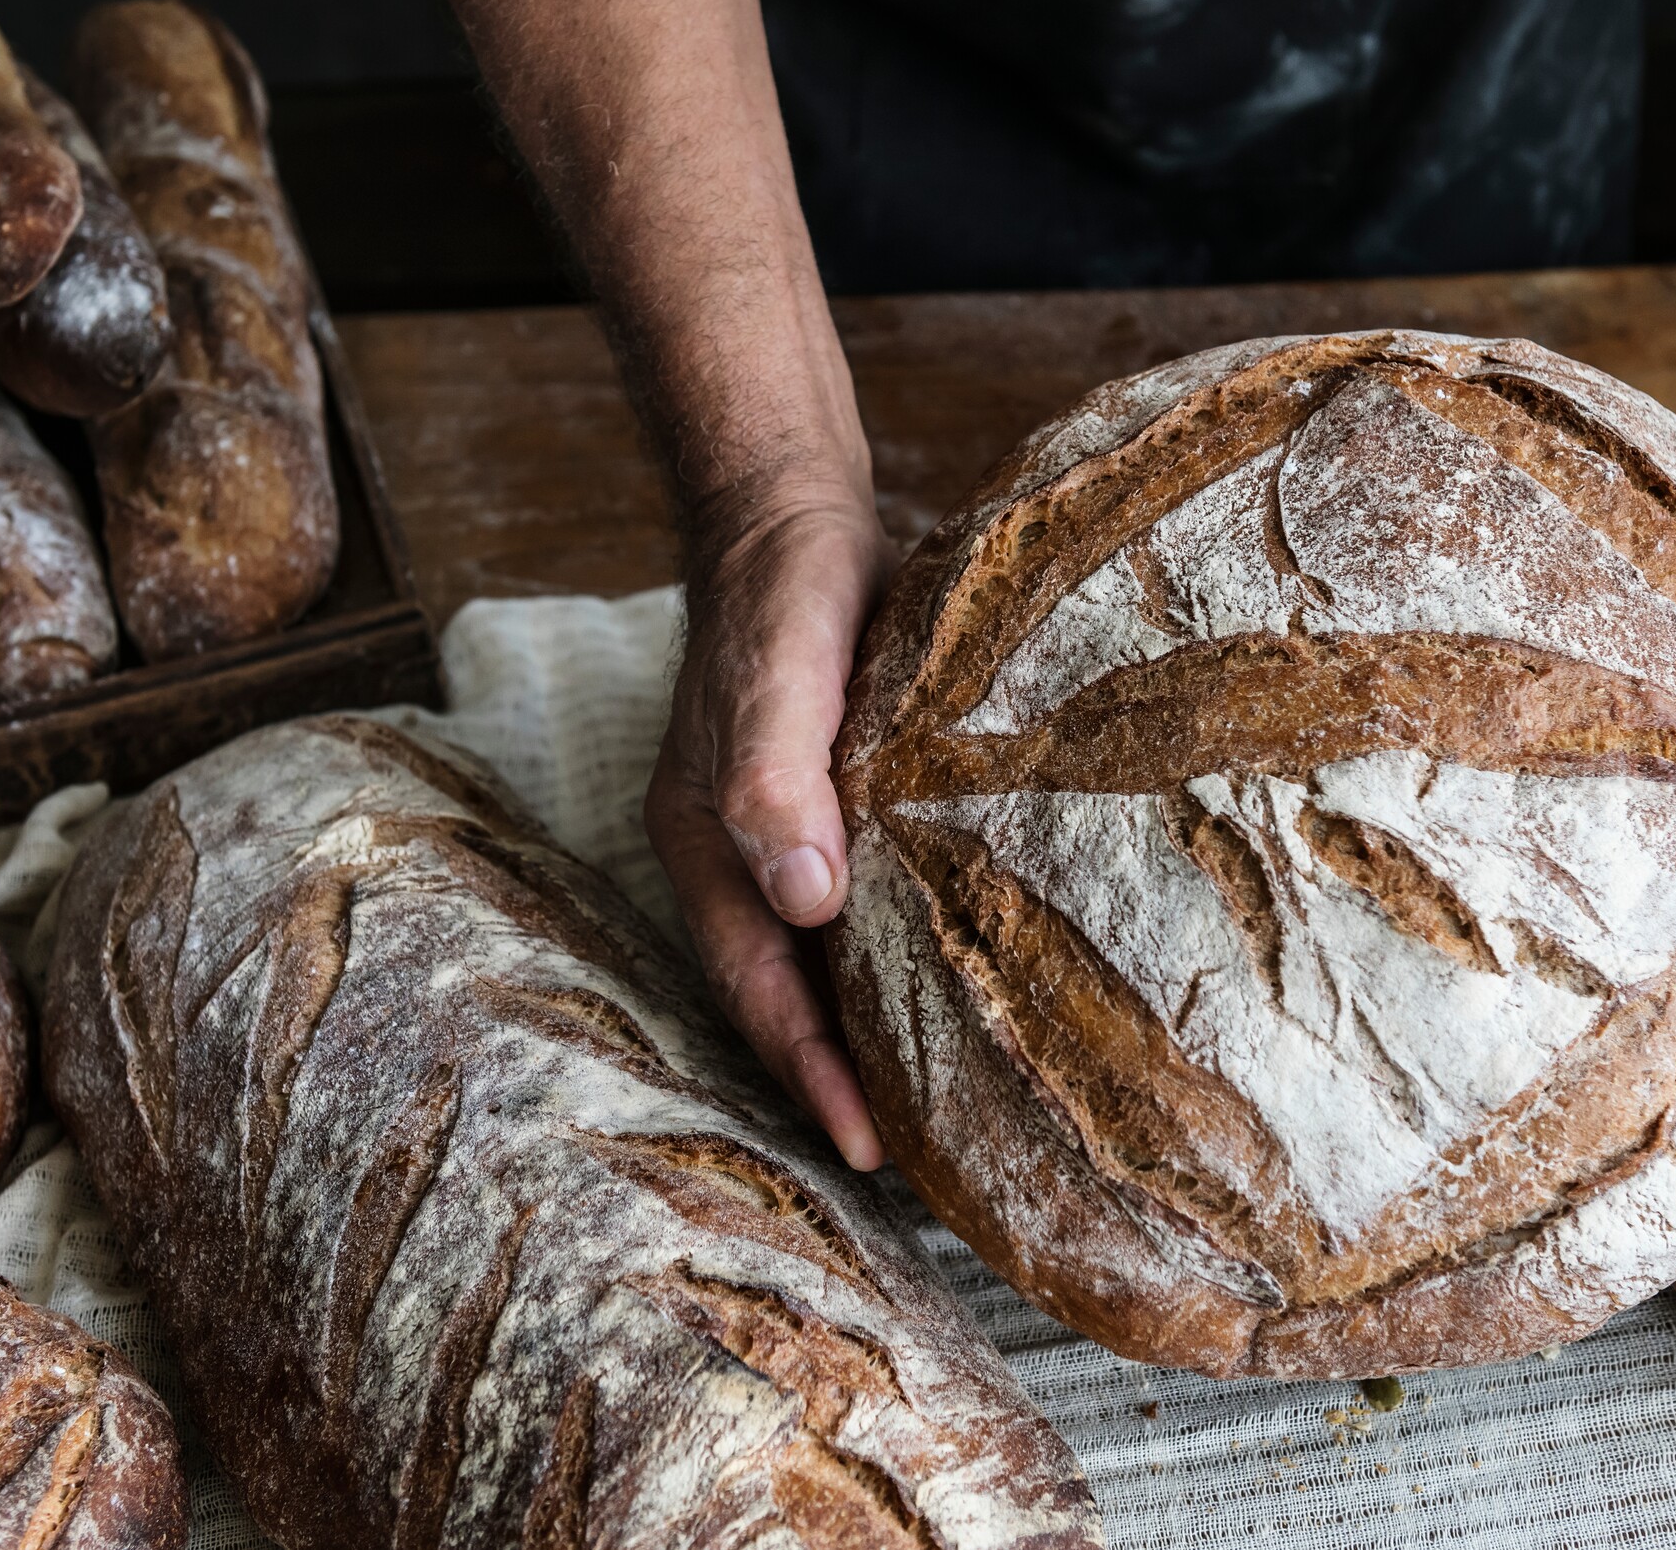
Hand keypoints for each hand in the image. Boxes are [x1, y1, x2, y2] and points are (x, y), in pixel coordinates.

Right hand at [646, 484, 898, 1165]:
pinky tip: (967, 972)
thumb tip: (806, 899)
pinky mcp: (849, 800)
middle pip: (789, 990)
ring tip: (952, 1095)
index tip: (871, 1149)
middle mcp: (746, 855)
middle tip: (924, 1157)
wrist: (800, 517)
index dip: (810, 1070)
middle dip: (844, 1074)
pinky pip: (874, 898)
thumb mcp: (776, 673)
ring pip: (832, 955)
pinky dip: (908, 948)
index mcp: (708, 846)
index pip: (758, 986)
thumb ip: (778, 776)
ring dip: (878, 1021)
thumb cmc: (779, 594)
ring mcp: (795, 832)